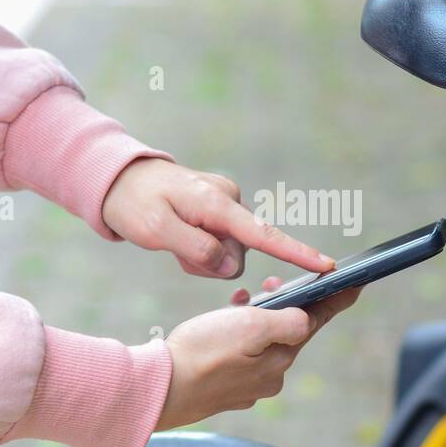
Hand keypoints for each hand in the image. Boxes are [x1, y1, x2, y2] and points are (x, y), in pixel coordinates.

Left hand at [103, 158, 333, 278]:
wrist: (119, 179)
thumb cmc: (134, 204)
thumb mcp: (156, 231)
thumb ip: (197, 250)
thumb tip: (230, 266)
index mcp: (217, 203)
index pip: (264, 236)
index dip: (297, 254)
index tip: (327, 266)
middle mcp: (230, 200)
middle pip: (239, 255)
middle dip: (210, 263)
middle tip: (175, 251)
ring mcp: (226, 205)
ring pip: (229, 253)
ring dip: (203, 257)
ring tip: (174, 239)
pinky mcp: (220, 211)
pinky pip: (220, 244)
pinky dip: (200, 250)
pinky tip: (180, 236)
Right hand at [157, 287, 360, 429]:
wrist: (159, 389)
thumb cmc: (201, 354)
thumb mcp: (250, 326)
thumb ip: (287, 321)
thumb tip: (306, 319)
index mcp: (280, 358)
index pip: (316, 322)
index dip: (336, 300)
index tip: (354, 284)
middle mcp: (269, 377)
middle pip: (289, 331)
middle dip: (284, 304)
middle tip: (271, 283)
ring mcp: (247, 385)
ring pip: (263, 342)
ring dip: (257, 318)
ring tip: (239, 302)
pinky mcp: (225, 388)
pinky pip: (243, 356)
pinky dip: (238, 335)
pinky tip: (222, 325)